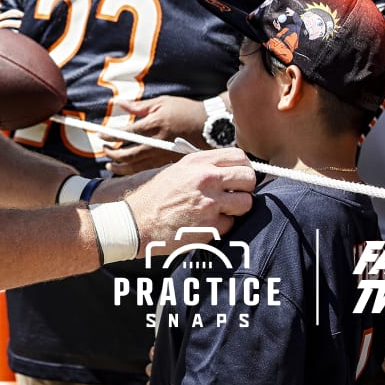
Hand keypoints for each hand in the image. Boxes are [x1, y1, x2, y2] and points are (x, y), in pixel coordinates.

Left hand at [104, 96, 207, 174]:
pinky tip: (126, 169)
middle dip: (113, 153)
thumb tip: (120, 104)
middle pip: (129, 154)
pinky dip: (134, 171)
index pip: (127, 133)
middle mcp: (158, 142)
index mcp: (155, 124)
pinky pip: (147, 169)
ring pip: (137, 166)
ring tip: (110, 164)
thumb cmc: (185, 110)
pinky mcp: (168, 162)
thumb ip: (140, 106)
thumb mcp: (162, 102)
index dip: (111, 136)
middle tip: (105, 150)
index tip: (100, 135)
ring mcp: (163, 154)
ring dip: (120, 166)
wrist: (210, 126)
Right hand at [122, 148, 254, 253]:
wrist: (135, 223)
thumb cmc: (154, 199)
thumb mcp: (176, 172)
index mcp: (197, 162)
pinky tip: (205, 224)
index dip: (244, 168)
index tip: (240, 177)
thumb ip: (203, 168)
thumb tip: (229, 170)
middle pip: (249, 178)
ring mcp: (209, 202)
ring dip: (237, 210)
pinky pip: (231, 224)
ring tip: (220, 211)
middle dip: (245, 189)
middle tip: (235, 195)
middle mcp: (205, 178)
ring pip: (246, 203)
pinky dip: (222, 227)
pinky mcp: (211, 226)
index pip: (239, 156)